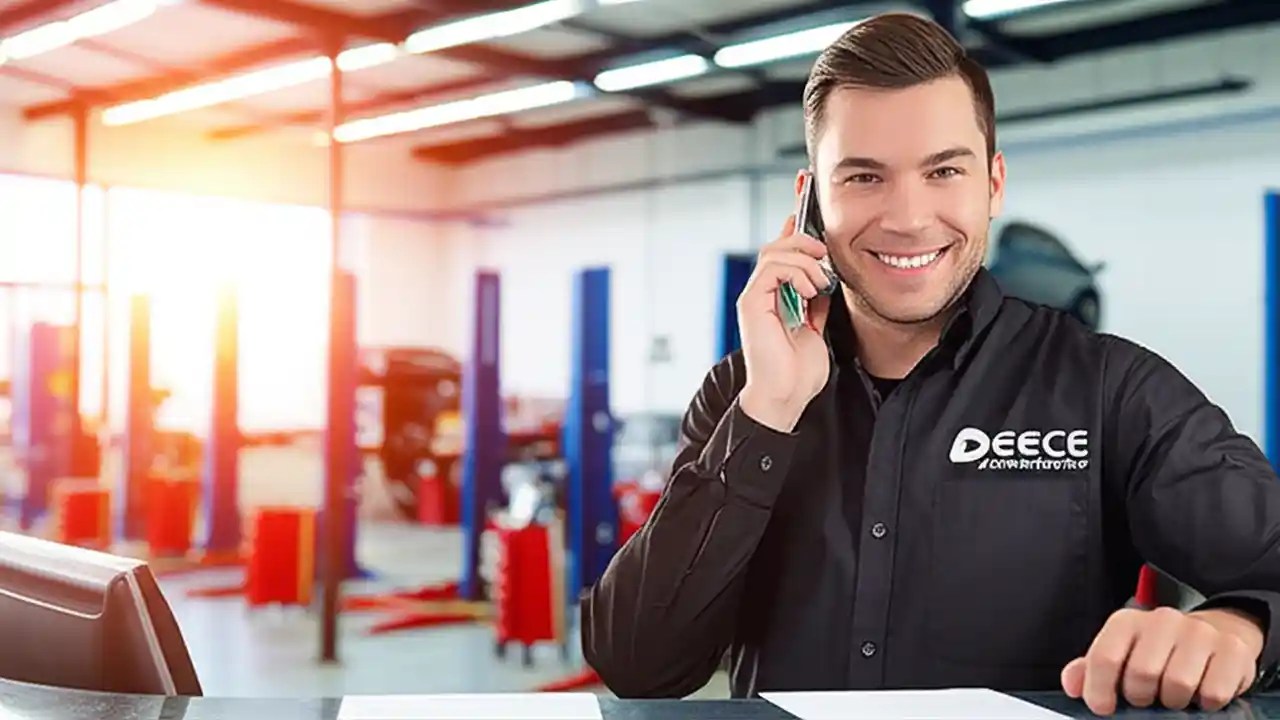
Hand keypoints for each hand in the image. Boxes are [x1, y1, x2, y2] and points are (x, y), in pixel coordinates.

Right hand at [737, 214, 834, 432]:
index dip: (794, 222)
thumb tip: (827, 277)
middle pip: (777, 243)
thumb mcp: (819, 326)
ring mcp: (755, 296)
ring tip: (821, 281)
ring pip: (774, 251)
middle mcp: (762, 291)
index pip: (784, 249)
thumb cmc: (799, 370)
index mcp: (777, 294)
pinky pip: (771, 268)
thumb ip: (818, 299)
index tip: (805, 193)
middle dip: (802, 235)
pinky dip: (795, 272)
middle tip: (825, 252)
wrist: (787, 395)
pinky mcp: (751, 302)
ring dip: (804, 259)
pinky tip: (809, 290)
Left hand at [1061, 607, 1263, 714]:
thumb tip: (1073, 685)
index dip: (1099, 689)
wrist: (1213, 633)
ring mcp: (1199, 632)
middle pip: (1142, 674)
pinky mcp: (1231, 650)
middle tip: (1147, 697)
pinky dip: (1205, 703)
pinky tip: (1200, 692)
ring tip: (1173, 694)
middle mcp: (1163, 620)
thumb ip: (1092, 669)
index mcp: (1128, 622)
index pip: (1105, 657)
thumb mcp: (1121, 653)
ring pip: (1178, 685)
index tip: (1104, 707)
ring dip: (1173, 701)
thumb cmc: (1158, 651)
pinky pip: (1212, 693)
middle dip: (1141, 696)